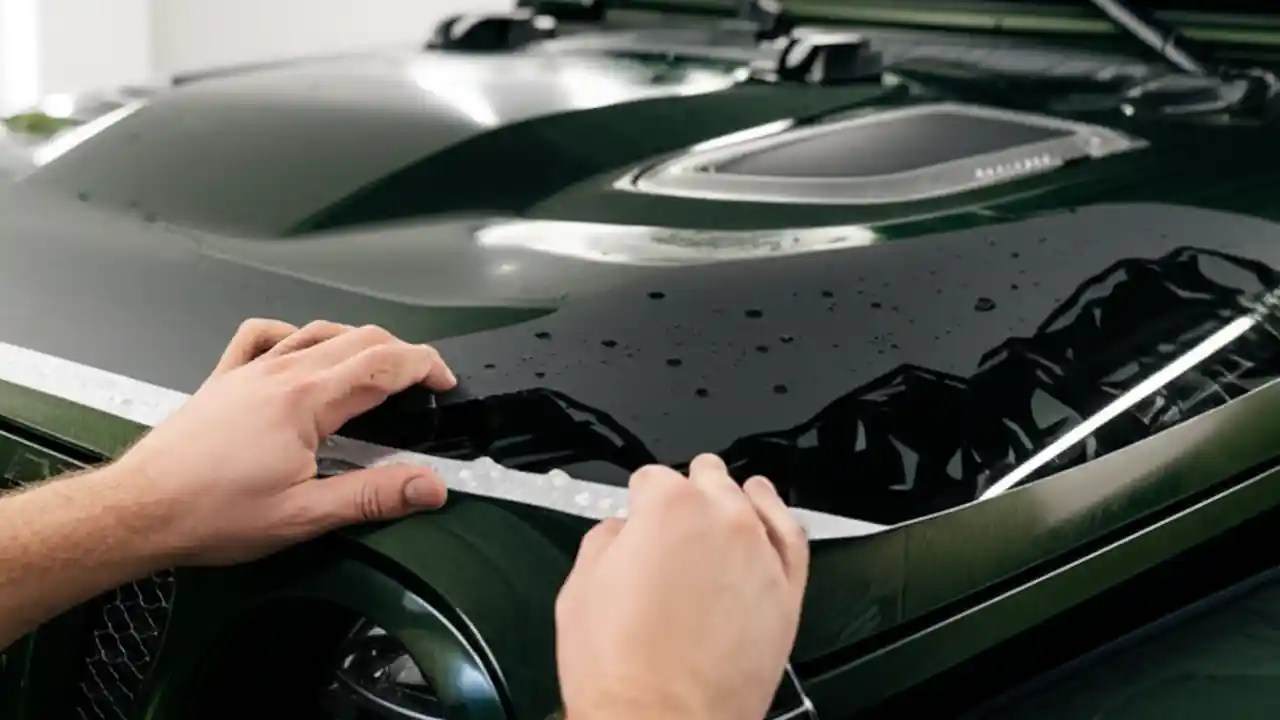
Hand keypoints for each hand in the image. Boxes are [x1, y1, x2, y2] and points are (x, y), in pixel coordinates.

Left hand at [111, 319, 457, 565]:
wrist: (139, 510)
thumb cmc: (209, 514)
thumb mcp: (303, 516)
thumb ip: (374, 496)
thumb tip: (430, 486)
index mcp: (306, 401)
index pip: (384, 364)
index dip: (425, 366)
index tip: (445, 381)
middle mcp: (280, 373)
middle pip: (359, 338)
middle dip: (403, 353)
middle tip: (425, 379)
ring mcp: (250, 371)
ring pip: (319, 332)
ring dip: (360, 342)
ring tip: (381, 366)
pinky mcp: (225, 380)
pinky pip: (264, 337)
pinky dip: (295, 335)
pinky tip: (303, 350)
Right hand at [555, 454, 809, 719]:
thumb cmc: (620, 669)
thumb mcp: (580, 588)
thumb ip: (605, 540)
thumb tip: (622, 532)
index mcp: (668, 507)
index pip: (652, 478)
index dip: (639, 502)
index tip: (636, 520)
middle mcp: (723, 519)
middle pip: (707, 478)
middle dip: (686, 495)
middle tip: (670, 529)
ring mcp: (761, 553)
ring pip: (752, 498)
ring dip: (730, 502)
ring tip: (716, 517)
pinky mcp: (788, 590)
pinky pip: (792, 536)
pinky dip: (776, 522)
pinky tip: (765, 519)